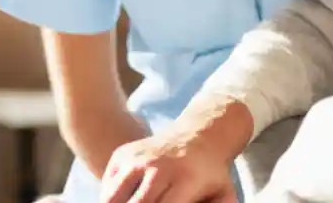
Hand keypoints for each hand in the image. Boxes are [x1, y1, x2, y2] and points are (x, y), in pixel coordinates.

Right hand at [98, 131, 235, 202]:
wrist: (200, 136)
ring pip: (112, 198)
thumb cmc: (211, 176)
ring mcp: (137, 157)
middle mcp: (158, 166)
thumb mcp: (224, 195)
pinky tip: (122, 202)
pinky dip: (110, 200)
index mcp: (185, 180)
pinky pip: (107, 187)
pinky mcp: (122, 154)